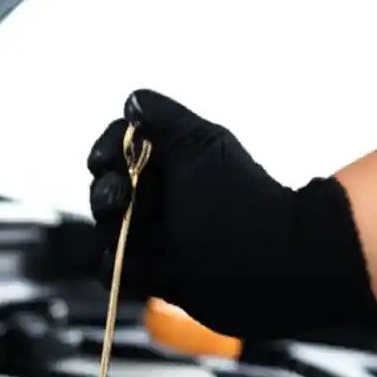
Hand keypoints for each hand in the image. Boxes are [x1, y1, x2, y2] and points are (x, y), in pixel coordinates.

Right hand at [87, 90, 376, 338]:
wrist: (271, 265)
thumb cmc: (235, 201)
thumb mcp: (201, 146)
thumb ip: (164, 118)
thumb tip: (134, 100)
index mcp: (174, 161)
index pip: (120, 147)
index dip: (108, 151)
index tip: (105, 160)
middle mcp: (163, 198)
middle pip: (107, 189)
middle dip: (106, 193)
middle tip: (120, 200)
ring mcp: (157, 238)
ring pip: (109, 232)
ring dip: (115, 233)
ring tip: (135, 237)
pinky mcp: (155, 276)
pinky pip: (118, 272)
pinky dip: (120, 269)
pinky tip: (138, 266)